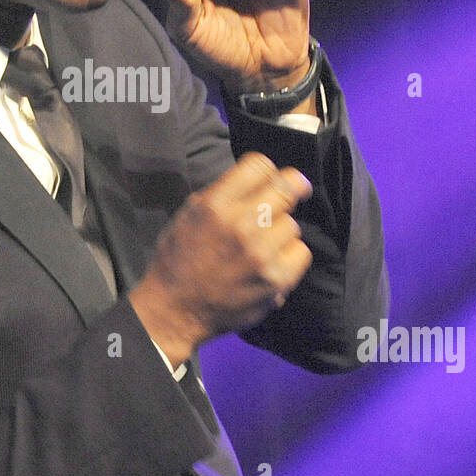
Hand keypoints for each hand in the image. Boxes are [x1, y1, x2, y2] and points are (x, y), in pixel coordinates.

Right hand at [128, 154, 313, 365]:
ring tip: (262, 244)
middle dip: (285, 192)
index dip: (266, 171)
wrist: (174, 310)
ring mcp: (261, 253)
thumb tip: (258, 180)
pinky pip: (301, 252)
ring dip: (280, 231)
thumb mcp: (189, 214)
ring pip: (292, 224)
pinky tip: (271, 262)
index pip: (260, 165)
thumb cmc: (178, 260)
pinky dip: (289, 255)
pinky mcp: (276, 279)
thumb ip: (223, 193)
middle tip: (283, 199)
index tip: (270, 179)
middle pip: (286, 189)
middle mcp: (241, 225)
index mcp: (215, 204)